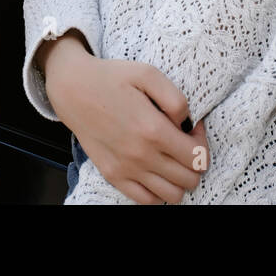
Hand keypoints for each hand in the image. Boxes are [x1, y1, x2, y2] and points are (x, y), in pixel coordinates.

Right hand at [43, 36, 208, 203]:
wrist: (73, 89)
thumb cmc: (111, 78)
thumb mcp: (148, 74)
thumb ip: (176, 99)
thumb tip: (187, 124)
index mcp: (153, 130)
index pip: (198, 157)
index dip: (202, 143)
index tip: (192, 129)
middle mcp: (141, 156)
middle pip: (190, 179)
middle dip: (194, 162)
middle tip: (183, 142)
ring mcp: (126, 169)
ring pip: (173, 195)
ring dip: (179, 179)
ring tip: (171, 158)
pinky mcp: (113, 176)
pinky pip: (147, 201)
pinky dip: (158, 192)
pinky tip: (155, 171)